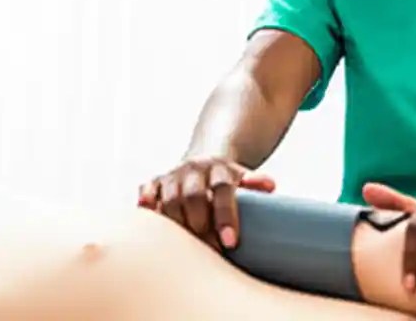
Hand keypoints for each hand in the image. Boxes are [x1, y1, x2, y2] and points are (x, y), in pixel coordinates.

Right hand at [138, 156, 274, 249]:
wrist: (205, 163)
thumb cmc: (228, 182)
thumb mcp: (244, 179)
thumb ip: (255, 183)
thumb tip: (270, 186)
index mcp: (220, 169)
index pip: (223, 190)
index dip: (226, 216)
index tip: (230, 243)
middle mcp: (194, 169)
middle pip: (193, 196)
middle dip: (201, 226)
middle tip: (210, 252)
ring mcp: (173, 175)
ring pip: (169, 199)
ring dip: (177, 226)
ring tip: (188, 251)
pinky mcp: (155, 182)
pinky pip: (146, 192)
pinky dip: (147, 206)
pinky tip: (153, 225)